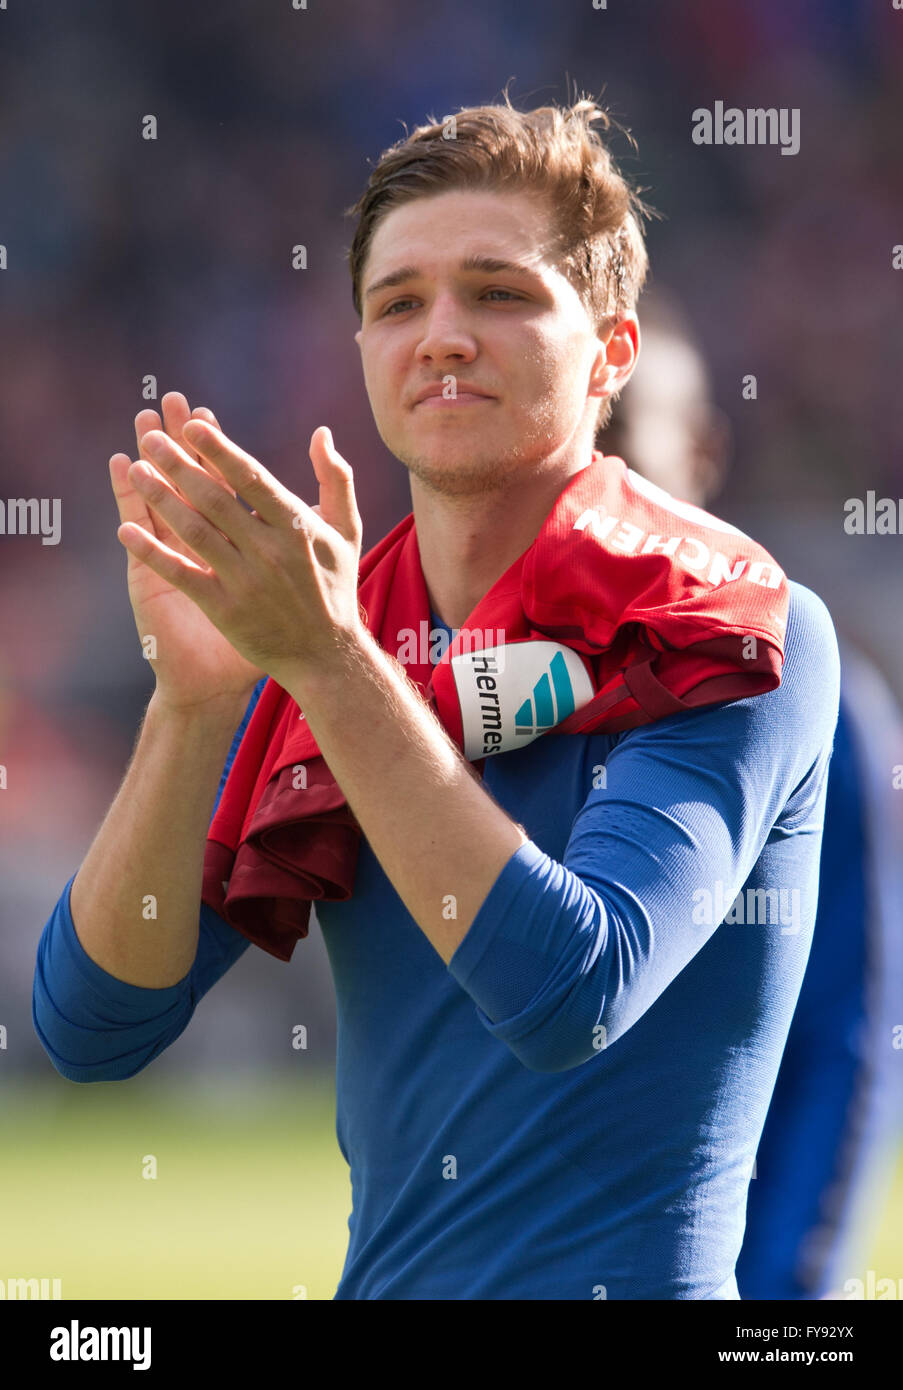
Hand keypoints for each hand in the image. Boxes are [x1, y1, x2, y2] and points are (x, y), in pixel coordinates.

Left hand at [115, 412, 364, 692]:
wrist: (325, 655)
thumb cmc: (336, 587)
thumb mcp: (347, 531)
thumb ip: (335, 480)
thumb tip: (321, 433)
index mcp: (296, 527)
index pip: (251, 478)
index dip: (219, 449)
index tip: (192, 424)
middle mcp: (269, 550)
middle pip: (215, 499)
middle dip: (180, 464)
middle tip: (150, 438)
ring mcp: (244, 580)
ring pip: (195, 531)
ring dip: (161, 499)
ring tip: (135, 470)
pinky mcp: (224, 609)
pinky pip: (182, 574)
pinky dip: (153, 553)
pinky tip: (126, 531)